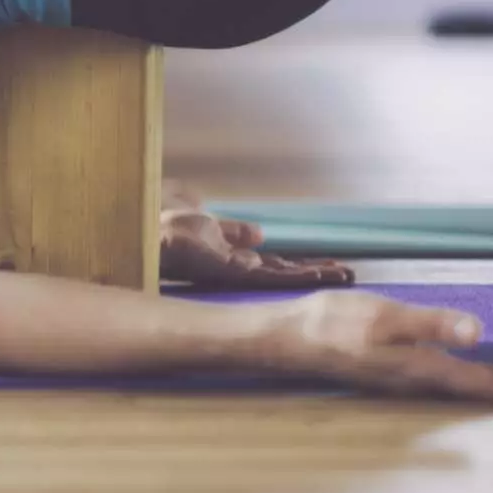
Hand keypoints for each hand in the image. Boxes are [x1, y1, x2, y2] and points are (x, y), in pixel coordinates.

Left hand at [161, 208, 353, 289]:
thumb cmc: (158, 219)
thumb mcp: (202, 217)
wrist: (144, 226)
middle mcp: (234, 266)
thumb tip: (258, 232)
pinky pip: (272, 275)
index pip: (270, 263)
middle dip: (314, 272)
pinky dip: (299, 274)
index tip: (324, 265)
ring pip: (282, 276)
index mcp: (227, 255)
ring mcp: (234, 271)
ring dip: (315, 274)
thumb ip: (230, 227)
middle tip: (348, 274)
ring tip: (347, 274)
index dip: (296, 264)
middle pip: (282, 272)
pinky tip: (322, 273)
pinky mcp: (232, 271)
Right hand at [263, 291, 492, 399]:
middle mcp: (417, 380)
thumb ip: (430, 325)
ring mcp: (403, 377)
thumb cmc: (331, 325)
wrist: (286, 338)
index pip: (484, 381)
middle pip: (478, 387)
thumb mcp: (384, 317)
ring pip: (462, 383)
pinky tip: (469, 361)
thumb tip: (477, 334)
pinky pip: (444, 375)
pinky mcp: (391, 367)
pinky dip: (469, 372)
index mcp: (421, 369)